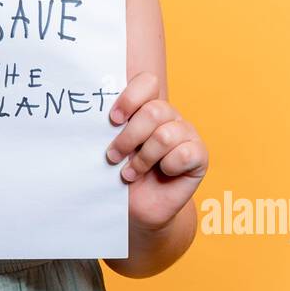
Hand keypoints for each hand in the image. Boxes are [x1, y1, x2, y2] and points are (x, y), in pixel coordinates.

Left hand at [105, 71, 208, 232]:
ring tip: (130, 173)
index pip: (147, 82)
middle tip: (114, 156)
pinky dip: (168, 166)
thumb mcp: (111, 146)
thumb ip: (108, 127)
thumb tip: (90, 112)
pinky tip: (162, 174)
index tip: (113, 120)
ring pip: (165, 135)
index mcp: (147, 105)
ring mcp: (186, 133)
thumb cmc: (119, 173)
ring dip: (143, 158)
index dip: (130, 98)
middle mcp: (169, 115)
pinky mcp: (199, 155)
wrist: (136, 208)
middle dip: (129, 137)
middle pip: (153, 112)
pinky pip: (184, 153)